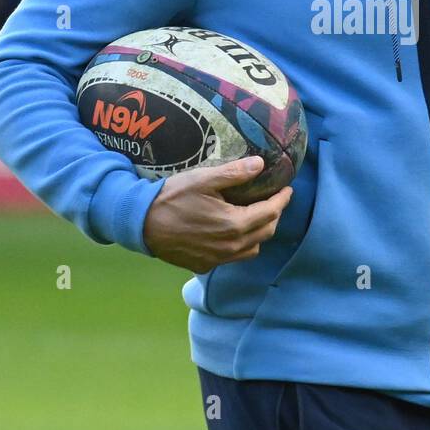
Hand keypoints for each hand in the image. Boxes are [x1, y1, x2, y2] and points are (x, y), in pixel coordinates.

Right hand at [141, 156, 292, 272]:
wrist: (141, 224)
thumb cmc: (171, 198)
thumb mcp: (203, 179)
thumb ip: (234, 173)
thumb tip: (261, 164)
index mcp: (234, 225)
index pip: (270, 213)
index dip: (282, 201)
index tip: (288, 190)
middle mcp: (230, 247)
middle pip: (265, 232)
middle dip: (274, 216)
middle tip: (275, 201)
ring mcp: (217, 259)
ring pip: (251, 249)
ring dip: (260, 233)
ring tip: (257, 216)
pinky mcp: (204, 265)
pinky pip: (233, 257)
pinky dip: (241, 245)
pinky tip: (233, 233)